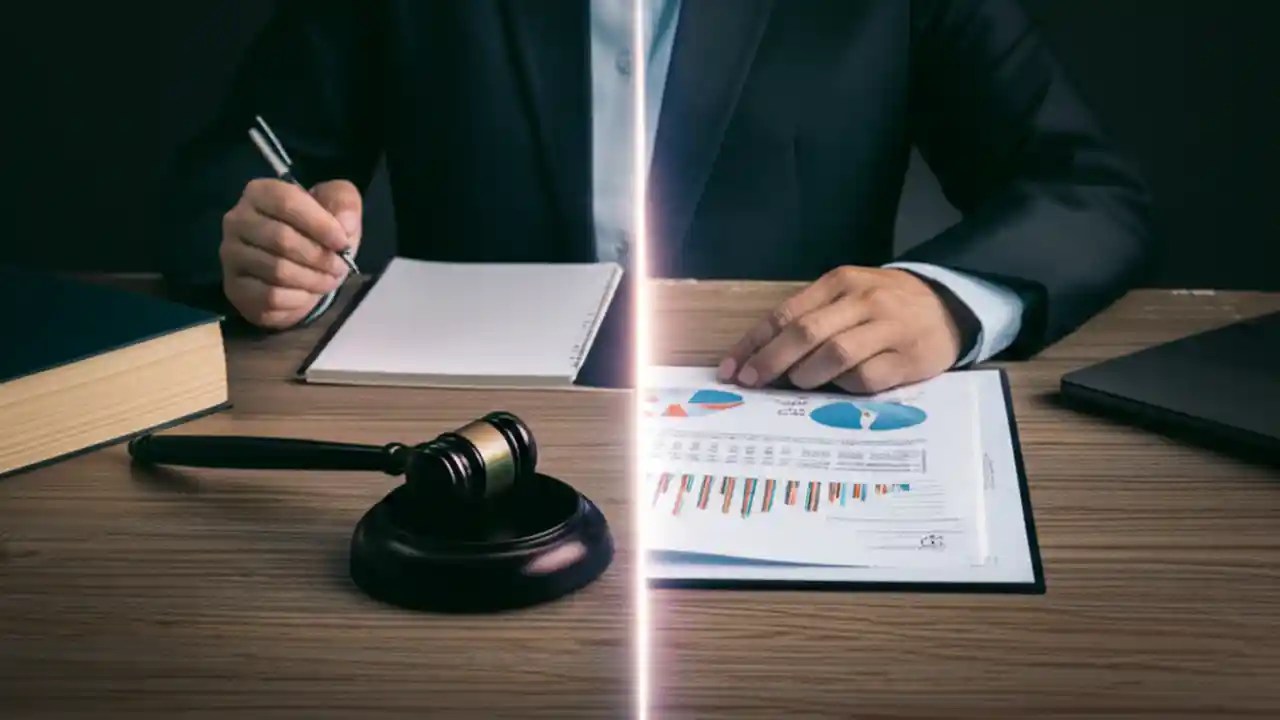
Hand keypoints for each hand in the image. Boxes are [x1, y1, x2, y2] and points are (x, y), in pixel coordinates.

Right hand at [220, 178, 362, 328]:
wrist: (300, 270)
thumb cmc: (318, 232)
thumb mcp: (339, 207)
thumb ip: (344, 203)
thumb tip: (343, 224)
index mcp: (260, 192)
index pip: (286, 202)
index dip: (320, 224)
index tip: (343, 242)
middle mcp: (237, 220)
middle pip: (282, 239)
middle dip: (319, 256)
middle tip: (340, 266)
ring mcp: (231, 255)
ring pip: (277, 270)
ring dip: (312, 279)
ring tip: (329, 279)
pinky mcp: (235, 287)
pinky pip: (270, 296)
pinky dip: (298, 298)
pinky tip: (308, 293)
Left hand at [718, 266, 964, 394]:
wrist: (949, 306)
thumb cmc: (885, 305)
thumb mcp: (847, 296)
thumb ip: (811, 317)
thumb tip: (762, 356)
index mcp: (840, 282)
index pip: (786, 313)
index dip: (754, 342)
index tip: (731, 367)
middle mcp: (863, 301)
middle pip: (806, 332)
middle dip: (770, 361)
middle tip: (751, 382)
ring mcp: (888, 328)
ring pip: (835, 354)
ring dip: (806, 374)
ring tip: (797, 384)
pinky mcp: (908, 358)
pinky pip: (867, 377)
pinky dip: (845, 386)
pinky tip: (840, 387)